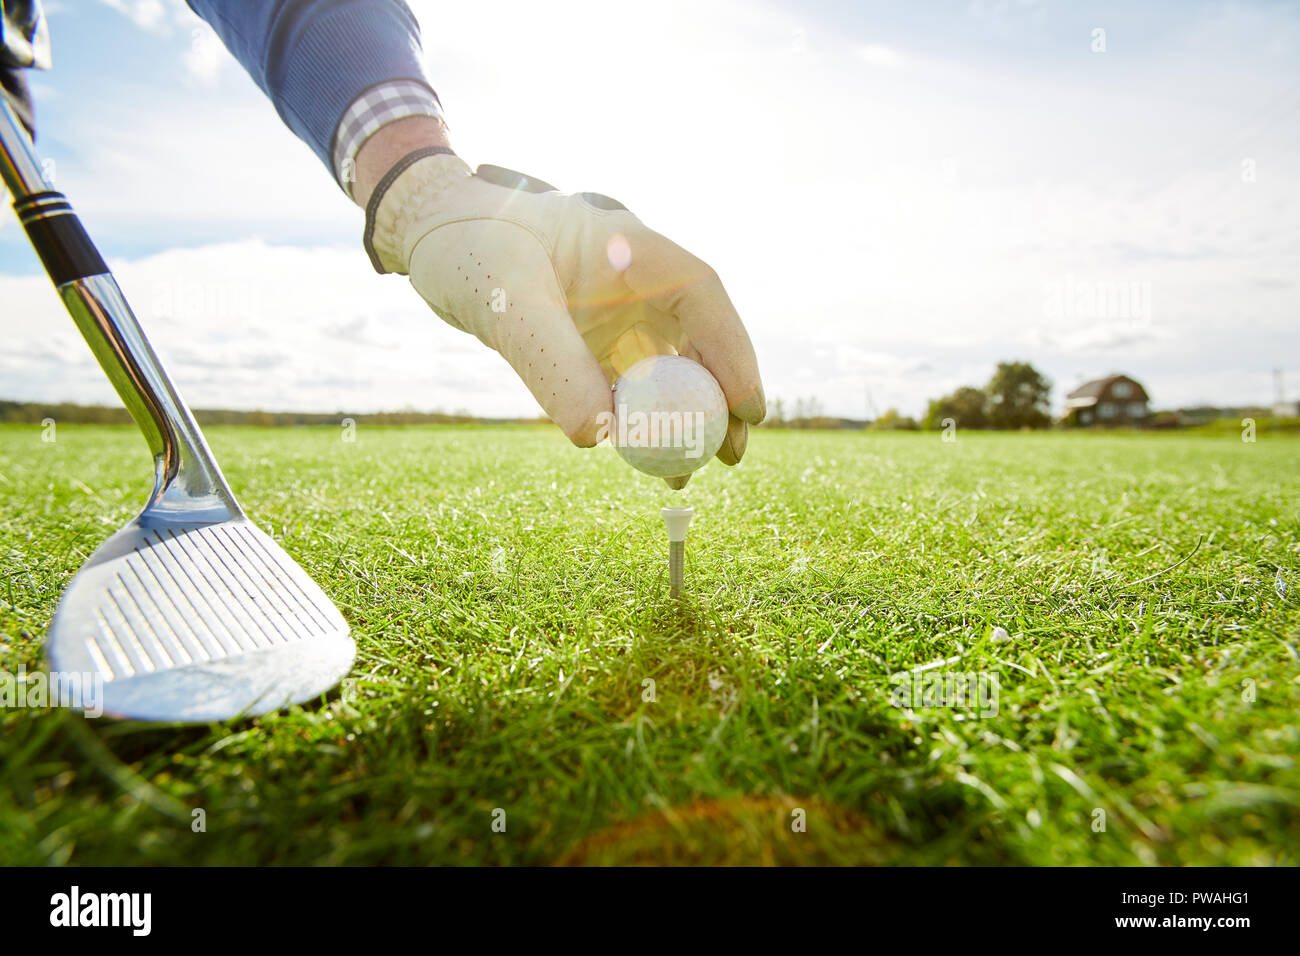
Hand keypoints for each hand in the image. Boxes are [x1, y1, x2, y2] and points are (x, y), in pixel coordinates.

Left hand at [364, 150, 764, 479]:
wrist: (429, 230)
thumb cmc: (469, 244)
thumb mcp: (509, 304)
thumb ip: (554, 366)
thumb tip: (599, 437)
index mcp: (630, 246)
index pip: (701, 296)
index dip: (734, 353)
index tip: (750, 409)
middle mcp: (634, 276)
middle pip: (697, 337)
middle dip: (718, 397)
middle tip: (732, 455)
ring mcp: (615, 306)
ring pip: (668, 364)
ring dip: (683, 416)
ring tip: (684, 472)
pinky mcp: (592, 335)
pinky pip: (630, 379)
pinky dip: (641, 418)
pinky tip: (643, 458)